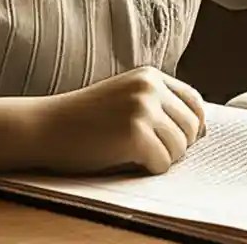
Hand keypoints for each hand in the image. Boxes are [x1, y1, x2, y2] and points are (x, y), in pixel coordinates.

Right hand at [33, 66, 206, 174]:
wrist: (45, 127)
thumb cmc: (84, 120)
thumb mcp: (124, 98)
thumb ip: (158, 105)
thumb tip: (201, 131)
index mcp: (149, 76)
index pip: (194, 102)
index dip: (192, 126)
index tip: (178, 140)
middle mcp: (149, 87)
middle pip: (192, 127)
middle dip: (177, 146)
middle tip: (151, 152)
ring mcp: (142, 109)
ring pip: (180, 147)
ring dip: (162, 158)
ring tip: (134, 155)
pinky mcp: (135, 134)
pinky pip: (163, 163)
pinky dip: (149, 169)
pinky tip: (127, 161)